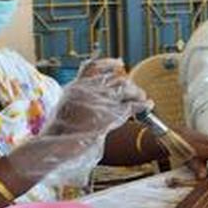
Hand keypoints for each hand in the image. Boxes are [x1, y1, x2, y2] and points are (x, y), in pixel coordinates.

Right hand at [11, 58, 150, 181]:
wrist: (59, 145)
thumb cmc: (61, 133)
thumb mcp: (66, 108)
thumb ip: (80, 99)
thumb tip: (98, 97)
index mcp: (76, 86)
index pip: (93, 66)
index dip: (108, 63)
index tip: (120, 63)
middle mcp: (89, 89)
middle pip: (115, 78)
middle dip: (127, 83)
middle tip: (135, 91)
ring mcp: (101, 100)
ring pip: (126, 88)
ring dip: (137, 92)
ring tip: (142, 98)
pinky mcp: (112, 114)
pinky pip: (133, 105)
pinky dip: (143, 104)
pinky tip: (149, 105)